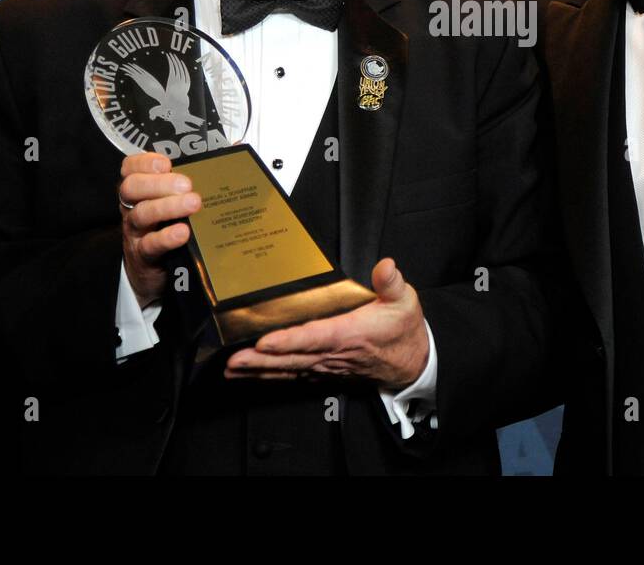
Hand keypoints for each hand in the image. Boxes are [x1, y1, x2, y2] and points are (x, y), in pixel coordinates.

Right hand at [118, 151, 200, 308]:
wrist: (158, 272)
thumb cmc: (171, 226)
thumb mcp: (179, 199)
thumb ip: (202, 173)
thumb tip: (234, 146)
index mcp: (143, 190)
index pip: (131, 168)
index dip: (144, 162)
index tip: (165, 162)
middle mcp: (134, 207)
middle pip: (132, 188)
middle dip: (159, 183)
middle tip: (186, 184)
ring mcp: (137, 232)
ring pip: (142, 214)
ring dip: (168, 206)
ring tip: (193, 204)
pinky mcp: (144, 255)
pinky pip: (151, 244)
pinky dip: (167, 237)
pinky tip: (183, 232)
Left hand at [224, 258, 428, 389]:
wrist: (411, 363)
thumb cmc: (403, 331)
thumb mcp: (405, 301)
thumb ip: (391, 283)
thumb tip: (386, 266)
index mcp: (349, 334)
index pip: (314, 337)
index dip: (288, 340)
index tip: (265, 341)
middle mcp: (333, 354)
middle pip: (291, 358)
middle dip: (260, 360)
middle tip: (233, 360)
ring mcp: (326, 366)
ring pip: (288, 369)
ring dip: (258, 371)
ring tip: (231, 370)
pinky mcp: (323, 371)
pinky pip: (293, 375)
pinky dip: (270, 376)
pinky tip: (251, 375)